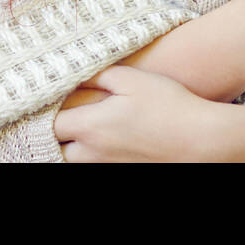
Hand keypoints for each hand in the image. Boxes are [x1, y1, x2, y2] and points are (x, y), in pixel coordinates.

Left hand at [54, 65, 236, 161]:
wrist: (199, 140)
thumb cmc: (168, 106)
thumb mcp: (134, 79)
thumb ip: (100, 76)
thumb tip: (76, 75)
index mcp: (90, 126)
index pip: (50, 124)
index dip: (45, 111)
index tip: (49, 99)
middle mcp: (92, 152)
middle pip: (56, 149)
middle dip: (57, 134)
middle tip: (64, 116)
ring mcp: (106, 166)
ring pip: (75, 160)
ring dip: (74, 146)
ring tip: (83, 129)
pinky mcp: (122, 170)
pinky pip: (97, 164)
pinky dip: (94, 154)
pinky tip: (109, 139)